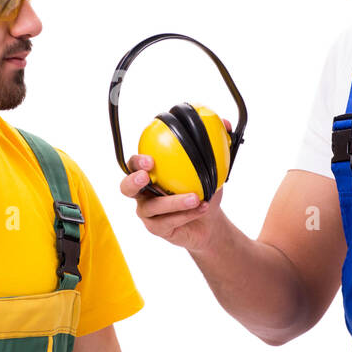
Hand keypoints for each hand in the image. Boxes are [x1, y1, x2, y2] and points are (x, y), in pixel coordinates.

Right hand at [118, 118, 231, 253]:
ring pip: (153, 208)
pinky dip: (187, 214)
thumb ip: (216, 146)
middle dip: (134, 181)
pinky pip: (169, 222)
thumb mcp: (213, 169)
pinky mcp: (157, 229)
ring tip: (194, 197)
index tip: (150, 159)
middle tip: (148, 177)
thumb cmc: (202, 192)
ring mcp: (148, 213)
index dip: (137, 161)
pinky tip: (202, 208)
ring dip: (174, 202)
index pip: (134, 164)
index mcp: (150, 174)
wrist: (209, 223)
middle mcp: (143, 194)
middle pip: (127, 187)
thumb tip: (225, 122)